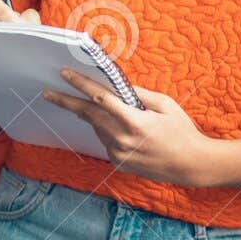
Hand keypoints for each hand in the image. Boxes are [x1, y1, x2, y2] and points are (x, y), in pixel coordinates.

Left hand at [40, 68, 220, 185]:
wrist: (192, 165)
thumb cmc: (182, 131)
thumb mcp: (165, 105)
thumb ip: (138, 94)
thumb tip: (116, 84)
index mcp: (134, 122)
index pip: (100, 98)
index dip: (81, 85)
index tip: (64, 74)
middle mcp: (122, 140)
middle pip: (88, 115)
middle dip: (66, 102)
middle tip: (48, 93)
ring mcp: (119, 154)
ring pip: (99, 129)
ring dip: (99, 118)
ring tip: (122, 116)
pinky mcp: (118, 163)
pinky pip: (107, 142)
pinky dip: (111, 132)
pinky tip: (128, 133)